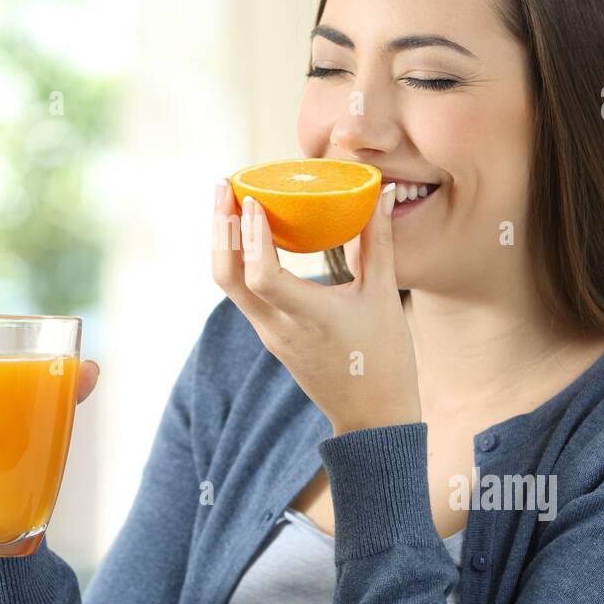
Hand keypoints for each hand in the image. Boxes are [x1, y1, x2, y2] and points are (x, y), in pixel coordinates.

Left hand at [210, 180, 420, 435]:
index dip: (250, 236)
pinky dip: (237, 260)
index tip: (250, 200)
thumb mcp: (385, 296)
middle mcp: (278, 327)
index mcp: (309, 317)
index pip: (261, 276)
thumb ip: (379, 242)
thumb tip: (380, 192)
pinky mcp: (270, 336)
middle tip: (223, 186)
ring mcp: (269, 334)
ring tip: (227, 202)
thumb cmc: (385, 359)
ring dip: (223, 242)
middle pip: (226, 277)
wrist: (372, 417)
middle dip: (219, 228)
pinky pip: (241, 293)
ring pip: (228, 286)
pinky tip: (247, 236)